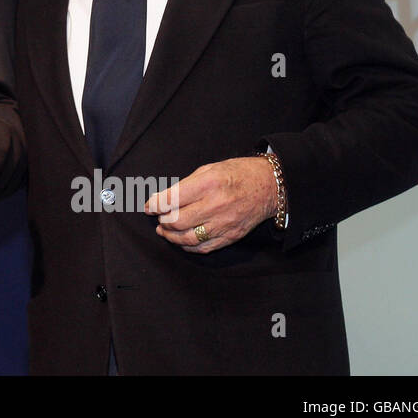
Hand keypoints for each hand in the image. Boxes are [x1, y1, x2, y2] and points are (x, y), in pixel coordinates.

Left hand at [146, 156, 276, 252]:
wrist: (269, 186)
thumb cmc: (237, 174)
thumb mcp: (209, 169)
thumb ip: (186, 185)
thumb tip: (164, 199)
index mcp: (208, 184)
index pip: (172, 199)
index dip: (155, 204)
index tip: (149, 206)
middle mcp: (215, 205)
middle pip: (177, 221)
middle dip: (163, 221)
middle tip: (159, 217)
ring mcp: (224, 223)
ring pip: (188, 238)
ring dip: (171, 236)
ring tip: (164, 231)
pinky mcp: (231, 236)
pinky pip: (204, 247)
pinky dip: (188, 246)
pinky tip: (181, 240)